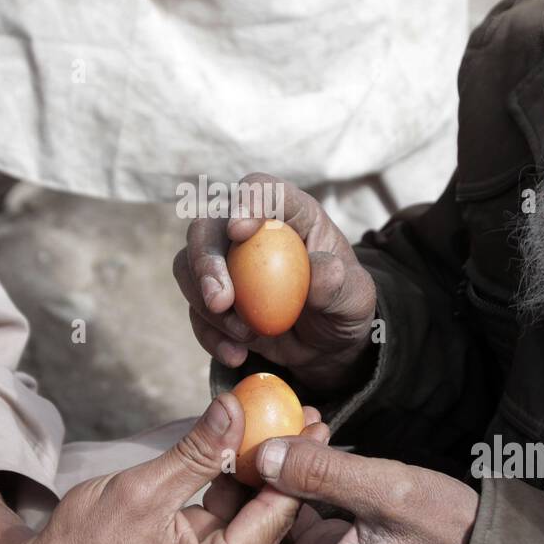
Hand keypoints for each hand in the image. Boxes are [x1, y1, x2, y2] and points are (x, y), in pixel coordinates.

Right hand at [15, 398, 329, 543]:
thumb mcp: (144, 488)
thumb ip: (198, 451)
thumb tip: (236, 408)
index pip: (272, 514)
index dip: (294, 463)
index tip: (313, 422)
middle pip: (270, 515)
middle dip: (286, 464)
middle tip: (308, 417)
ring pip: (252, 514)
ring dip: (263, 469)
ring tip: (284, 421)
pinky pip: (229, 519)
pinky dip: (235, 483)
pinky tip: (246, 444)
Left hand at [132, 438, 477, 543]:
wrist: (476, 537)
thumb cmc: (445, 526)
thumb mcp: (390, 493)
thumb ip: (327, 475)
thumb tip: (267, 455)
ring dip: (227, 517)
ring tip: (191, 499)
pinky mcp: (319, 542)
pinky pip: (274, 524)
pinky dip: (261, 496)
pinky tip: (252, 460)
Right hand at [173, 173, 377, 391]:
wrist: (327, 345)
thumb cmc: (343, 307)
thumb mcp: (355, 298)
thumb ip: (340, 284)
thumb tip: (322, 270)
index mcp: (289, 213)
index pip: (261, 189)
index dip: (245, 202)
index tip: (239, 232)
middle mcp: (249, 231)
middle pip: (208, 225)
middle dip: (205, 260)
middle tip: (220, 301)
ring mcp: (225, 263)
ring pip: (188, 265)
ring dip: (204, 302)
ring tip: (245, 336)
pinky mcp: (212, 296)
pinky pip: (194, 309)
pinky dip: (209, 334)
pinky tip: (236, 354)